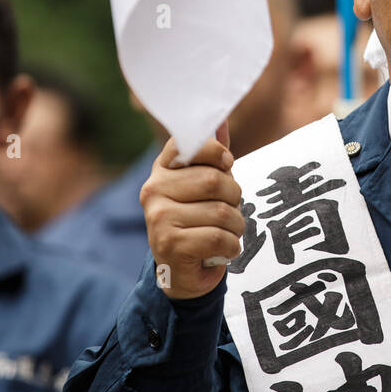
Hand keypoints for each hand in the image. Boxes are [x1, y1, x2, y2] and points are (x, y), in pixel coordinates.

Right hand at [139, 121, 243, 300]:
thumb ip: (213, 154)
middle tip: (229, 211)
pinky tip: (223, 250)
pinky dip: (232, 247)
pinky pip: (220, 237)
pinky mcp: (169, 244)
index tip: (226, 166)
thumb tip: (222, 117)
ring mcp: (158, 217)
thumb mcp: (207, 185)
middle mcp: (154, 189)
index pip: (191, 143)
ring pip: (222, 212)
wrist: (183, 273)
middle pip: (215, 180)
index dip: (217, 154)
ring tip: (226, 233)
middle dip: (235, 198)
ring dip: (236, 226)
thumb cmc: (199, 220)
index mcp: (162, 169)